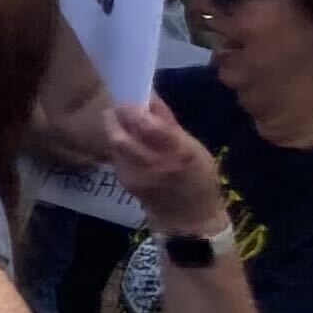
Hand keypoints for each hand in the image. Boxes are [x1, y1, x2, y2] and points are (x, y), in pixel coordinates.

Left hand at [104, 94, 235, 239]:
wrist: (188, 217)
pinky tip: (128, 141)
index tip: (131, 96)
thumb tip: (148, 95)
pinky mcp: (123, 181)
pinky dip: (119, 143)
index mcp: (178, 152)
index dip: (134, 108)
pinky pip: (116, 154)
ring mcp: (135, 175)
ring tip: (123, 120)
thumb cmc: (198, 178)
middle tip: (121, 106)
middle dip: (116, 116)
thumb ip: (168, 124)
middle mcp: (153, 164)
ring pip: (114, 143)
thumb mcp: (194, 148)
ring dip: (115, 128)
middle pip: (120, 135)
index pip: (147, 125)